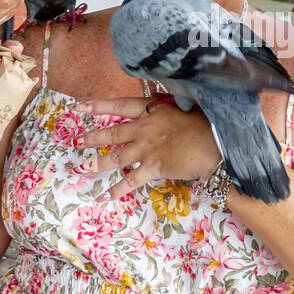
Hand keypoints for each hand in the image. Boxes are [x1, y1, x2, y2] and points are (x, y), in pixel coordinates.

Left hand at [76, 97, 221, 200]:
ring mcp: (147, 148)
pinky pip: (131, 180)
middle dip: (94, 138)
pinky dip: (118, 189)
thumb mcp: (186, 105)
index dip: (99, 106)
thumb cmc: (206, 122)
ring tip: (83, 168)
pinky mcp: (153, 167)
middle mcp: (144, 128)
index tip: (81, 107)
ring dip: (98, 164)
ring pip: (117, 157)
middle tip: (79, 141)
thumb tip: (163, 99)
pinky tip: (106, 195)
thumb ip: (170, 105)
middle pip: (113, 133)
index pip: (120, 105)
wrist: (215, 143)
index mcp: (152, 110)